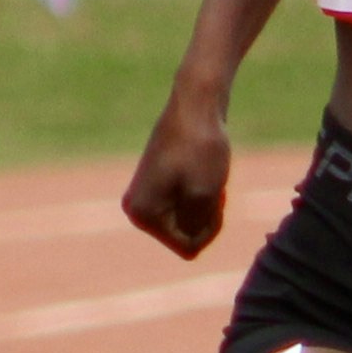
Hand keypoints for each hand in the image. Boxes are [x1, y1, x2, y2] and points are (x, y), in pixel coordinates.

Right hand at [122, 100, 232, 258]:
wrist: (195, 104)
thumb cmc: (201, 148)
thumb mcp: (206, 196)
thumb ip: (195, 228)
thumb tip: (189, 247)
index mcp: (143, 216)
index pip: (188, 248)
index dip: (211, 228)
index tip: (216, 197)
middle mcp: (136, 210)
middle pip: (185, 236)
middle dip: (206, 216)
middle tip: (213, 183)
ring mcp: (143, 195)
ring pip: (188, 220)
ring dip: (205, 205)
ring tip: (208, 174)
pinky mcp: (154, 183)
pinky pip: (186, 204)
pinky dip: (201, 193)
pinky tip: (203, 170)